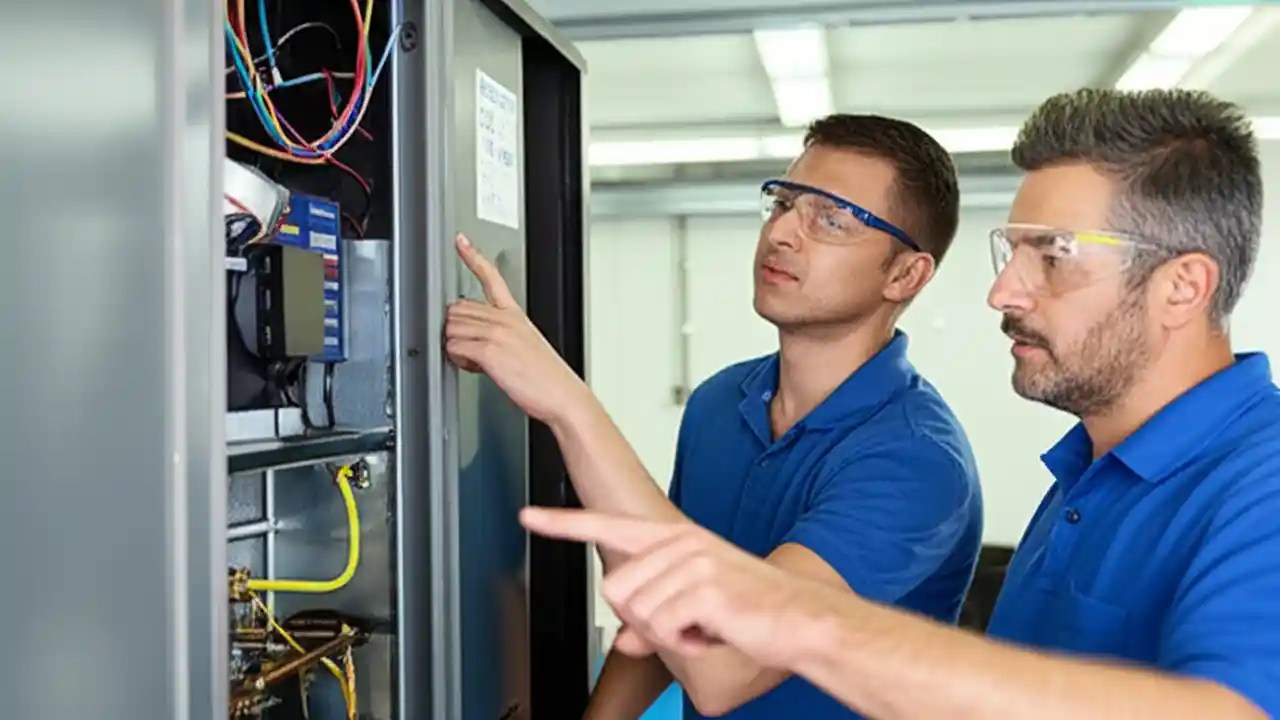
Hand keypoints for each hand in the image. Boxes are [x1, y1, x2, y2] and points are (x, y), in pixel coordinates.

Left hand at [445, 234, 588, 422]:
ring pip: (452, 327)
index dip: (472, 256)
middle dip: (456, 329)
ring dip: (456, 346)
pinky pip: (455, 346)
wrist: (561, 395)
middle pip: (458, 308)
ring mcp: (496, 333)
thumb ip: (500, 334)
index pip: (491, 278)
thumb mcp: (526, 346)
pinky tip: (474, 367)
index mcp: (515, 315)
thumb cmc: (546, 378)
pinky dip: (458, 358)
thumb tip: (476, 338)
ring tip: (476, 361)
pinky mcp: (489, 350)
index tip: (461, 241)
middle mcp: (504, 319)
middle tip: (471, 349)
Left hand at [520, 507, 839, 670]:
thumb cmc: (752, 613)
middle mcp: (680, 543)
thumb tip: (622, 639)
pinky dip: (685, 645)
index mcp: (675, 540)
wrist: (801, 620)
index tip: (529, 514)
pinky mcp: (702, 586)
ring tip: (705, 626)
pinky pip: (661, 629)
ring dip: (669, 635)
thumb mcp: (692, 615)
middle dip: (645, 621)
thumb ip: (651, 621)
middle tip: (686, 623)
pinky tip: (712, 633)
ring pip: (637, 613)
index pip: (608, 526)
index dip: (564, 524)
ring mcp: (691, 561)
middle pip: (616, 590)